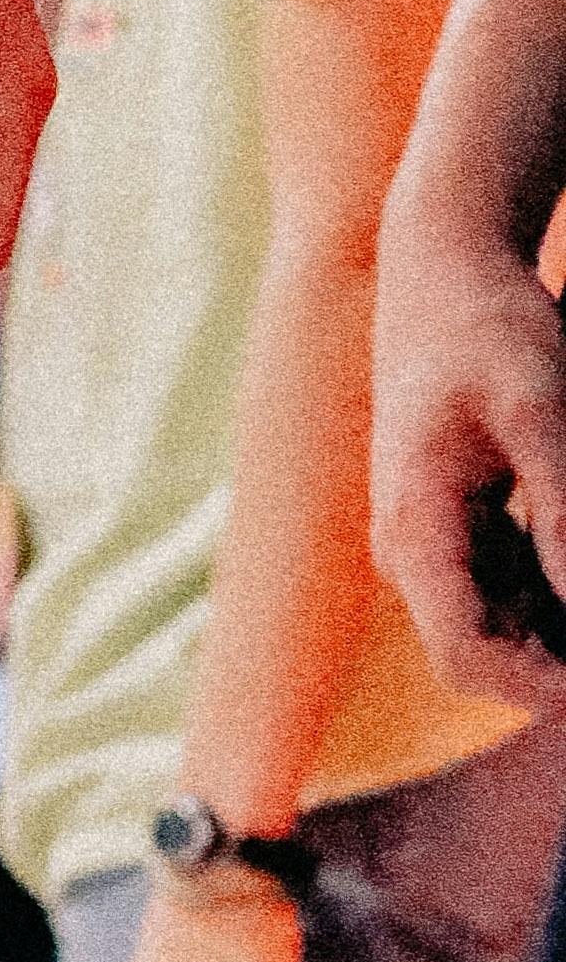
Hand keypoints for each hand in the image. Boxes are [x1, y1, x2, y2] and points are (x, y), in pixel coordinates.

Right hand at [373, 216, 565, 712]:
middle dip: (558, 664)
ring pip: (498, 627)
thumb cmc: (492, 329)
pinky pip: (504, 588)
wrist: (443, 272)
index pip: (468, 656)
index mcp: (418, 529)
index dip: (545, 690)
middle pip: (482, 654)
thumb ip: (564, 515)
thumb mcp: (545, 411)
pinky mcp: (450, 523)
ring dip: (560, 632)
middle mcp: (410, 550)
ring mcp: (427, 540)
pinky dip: (555, 594)